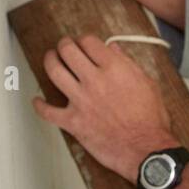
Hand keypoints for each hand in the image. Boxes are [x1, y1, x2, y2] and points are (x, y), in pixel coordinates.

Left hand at [32, 35, 176, 181]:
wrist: (146, 149)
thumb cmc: (150, 120)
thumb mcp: (147, 83)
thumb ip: (128, 64)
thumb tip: (114, 50)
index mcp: (114, 68)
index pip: (89, 42)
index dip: (84, 40)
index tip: (84, 43)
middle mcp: (95, 81)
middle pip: (68, 51)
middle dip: (64, 45)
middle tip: (64, 46)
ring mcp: (81, 101)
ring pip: (54, 72)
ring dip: (50, 61)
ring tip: (50, 59)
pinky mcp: (74, 122)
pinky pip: (48, 112)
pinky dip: (40, 105)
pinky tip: (37, 101)